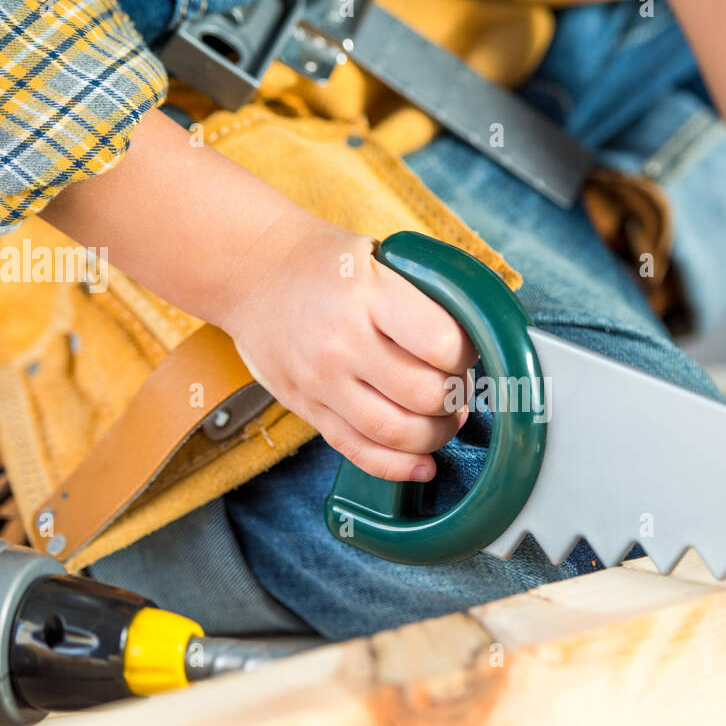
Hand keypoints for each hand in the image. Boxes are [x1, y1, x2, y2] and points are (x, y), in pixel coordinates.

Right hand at [220, 223, 476, 481]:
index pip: (440, 344)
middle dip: (456, 398)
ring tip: (443, 419)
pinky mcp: (307, 408)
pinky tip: (423, 464)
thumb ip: (422, 297)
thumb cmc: (323, 264)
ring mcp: (321, 381)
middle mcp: (342, 342)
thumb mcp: (378, 258)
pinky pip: (359, 452)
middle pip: (424, 395)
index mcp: (368, 296)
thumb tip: (476, 342)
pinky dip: (399, 467)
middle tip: (458, 387)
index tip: (467, 351)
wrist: (249, 273)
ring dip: (436, 435)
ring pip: (397, 433)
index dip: (467, 354)